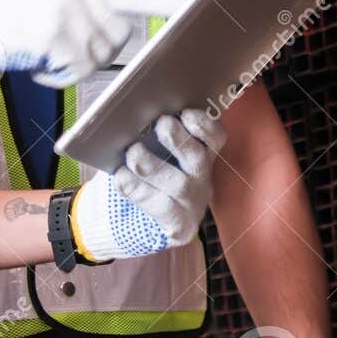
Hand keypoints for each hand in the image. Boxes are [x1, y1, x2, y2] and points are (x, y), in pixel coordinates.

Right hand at [0, 0, 185, 87]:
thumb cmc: (2, 14)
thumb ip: (81, 8)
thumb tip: (113, 33)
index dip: (168, 1)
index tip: (198, 5)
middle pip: (118, 39)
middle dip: (96, 51)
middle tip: (59, 47)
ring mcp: (67, 15)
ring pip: (95, 59)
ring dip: (69, 66)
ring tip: (39, 50)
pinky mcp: (53, 36)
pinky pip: (71, 71)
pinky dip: (53, 76)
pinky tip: (32, 61)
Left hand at [71, 108, 226, 260]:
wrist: (145, 221)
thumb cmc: (149, 175)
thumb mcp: (158, 153)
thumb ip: (155, 135)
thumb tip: (134, 115)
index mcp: (202, 154)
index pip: (216, 137)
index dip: (205, 124)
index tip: (186, 112)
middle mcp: (201, 177)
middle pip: (197, 157)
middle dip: (179, 139)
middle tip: (161, 124)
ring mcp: (192, 203)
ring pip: (177, 183)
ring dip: (152, 164)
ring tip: (133, 152)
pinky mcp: (179, 225)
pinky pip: (159, 206)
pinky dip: (136, 188)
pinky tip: (121, 177)